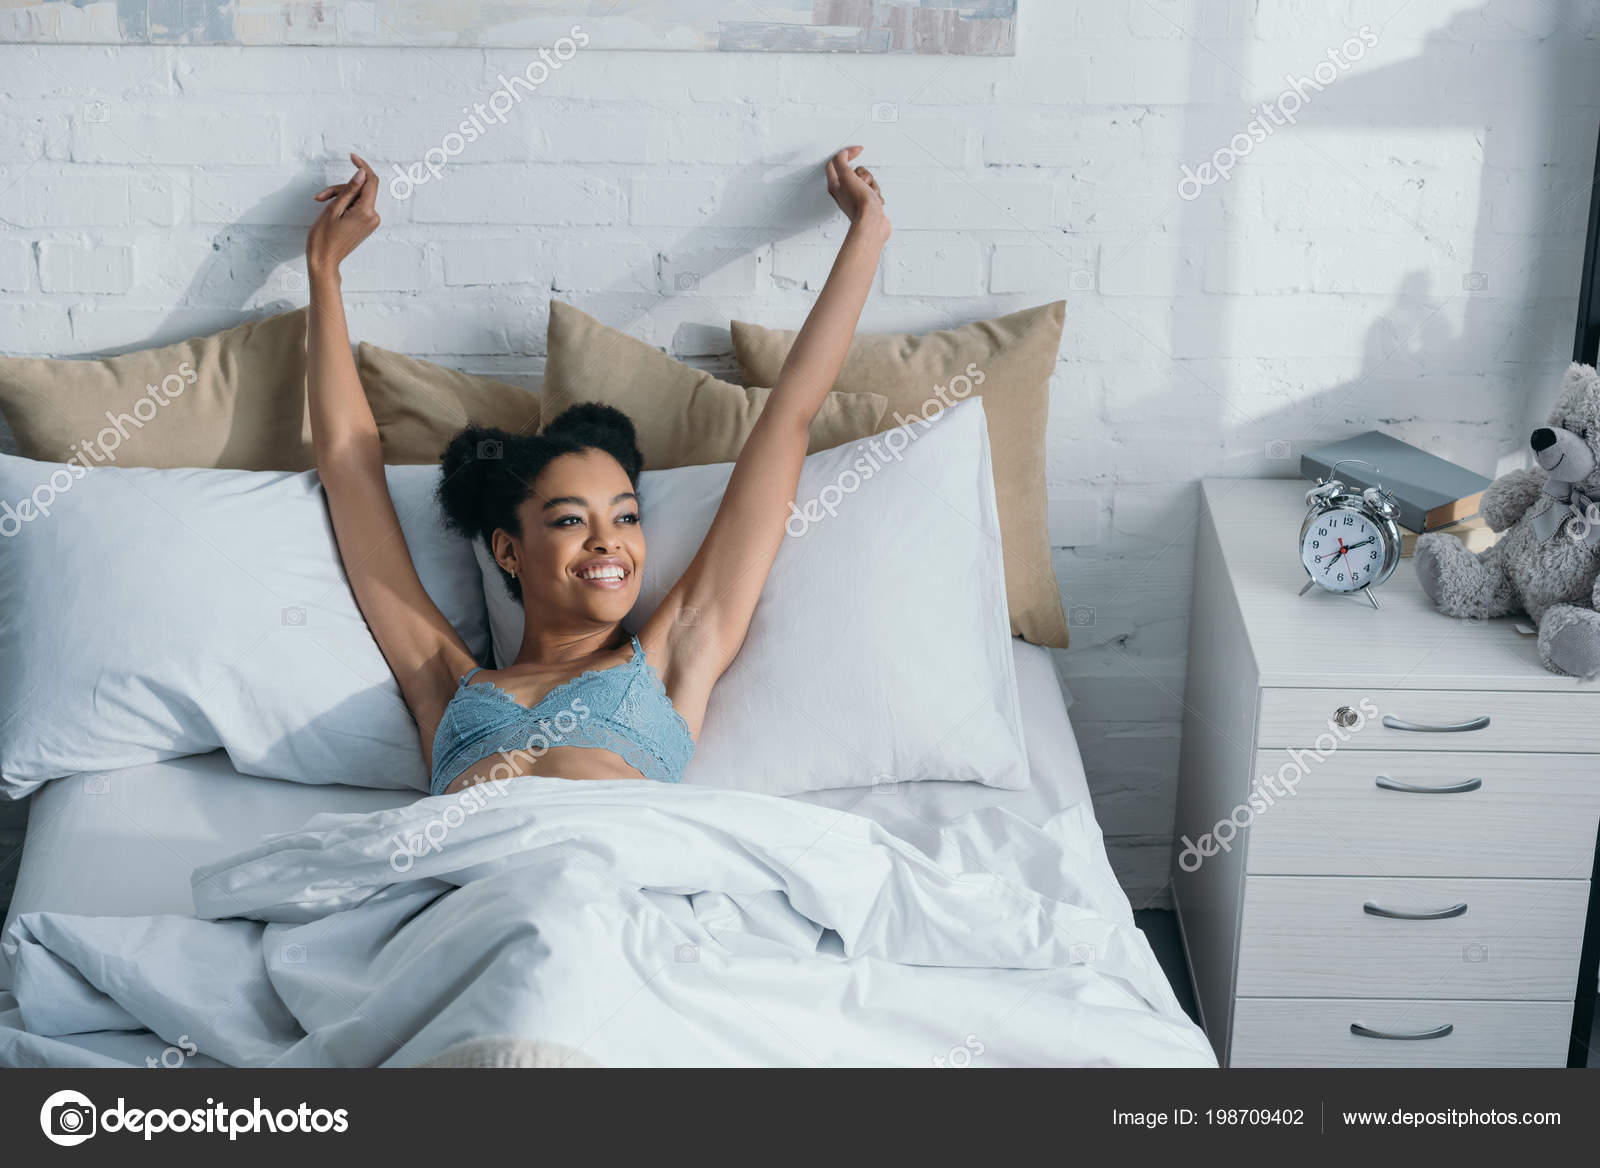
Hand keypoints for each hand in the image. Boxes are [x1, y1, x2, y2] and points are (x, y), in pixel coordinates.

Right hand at [307, 152, 379, 279]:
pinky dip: (344, 204)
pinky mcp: (366, 225)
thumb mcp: (334, 208)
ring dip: (340, 196)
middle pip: (361, 189)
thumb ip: (350, 190)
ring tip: (322, 203)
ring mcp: (371, 222)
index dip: (362, 166)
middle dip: (341, 188)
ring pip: (357, 197)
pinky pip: (358, 206)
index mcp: (366, 212)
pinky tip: (330, 209)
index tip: (352, 157)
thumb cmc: (324, 237)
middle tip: (322, 196)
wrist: (324, 260)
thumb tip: (362, 174)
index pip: (371, 181)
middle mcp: (373, 217)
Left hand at [825, 146, 887, 233]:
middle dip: (864, 175)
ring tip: (870, 195)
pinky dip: (877, 195)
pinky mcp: (867, 204)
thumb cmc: (859, 203)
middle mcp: (844, 192)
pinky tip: (875, 202)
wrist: (872, 223)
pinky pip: (875, 192)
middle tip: (863, 183)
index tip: (858, 150)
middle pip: (856, 172)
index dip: (847, 153)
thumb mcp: (846, 175)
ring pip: (868, 181)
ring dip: (873, 186)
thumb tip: (843, 154)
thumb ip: (841, 160)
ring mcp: (856, 198)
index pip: (836, 162)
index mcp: (835, 185)